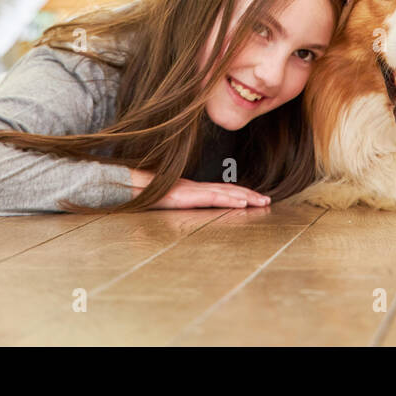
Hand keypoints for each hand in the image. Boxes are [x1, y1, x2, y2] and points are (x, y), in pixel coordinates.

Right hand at [129, 167, 270, 209]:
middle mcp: (195, 188)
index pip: (221, 190)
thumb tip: (176, 209)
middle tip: (267, 201)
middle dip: (250, 195)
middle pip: (228, 190)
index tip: (254, 198)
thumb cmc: (142, 193)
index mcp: (191, 189)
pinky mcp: (188, 196)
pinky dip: (230, 200)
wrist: (127, 185)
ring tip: (263, 202)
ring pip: (226, 193)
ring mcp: (192, 191)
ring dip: (247, 197)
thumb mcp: (162, 199)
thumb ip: (173, 202)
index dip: (239, 193)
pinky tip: (243, 203)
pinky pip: (214, 199)